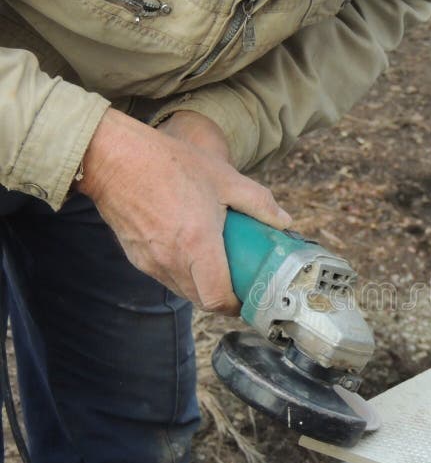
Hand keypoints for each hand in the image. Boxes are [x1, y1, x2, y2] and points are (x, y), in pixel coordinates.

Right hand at [75, 108, 291, 314]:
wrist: (114, 157)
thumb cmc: (170, 164)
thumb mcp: (224, 178)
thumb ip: (258, 202)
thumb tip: (284, 221)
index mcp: (197, 245)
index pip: (217, 299)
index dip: (236, 306)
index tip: (249, 298)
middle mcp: (171, 261)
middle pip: (202, 299)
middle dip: (223, 297)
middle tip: (239, 283)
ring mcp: (150, 262)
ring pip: (182, 290)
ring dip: (202, 286)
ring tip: (218, 266)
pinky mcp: (136, 257)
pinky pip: (165, 276)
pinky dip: (182, 273)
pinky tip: (191, 252)